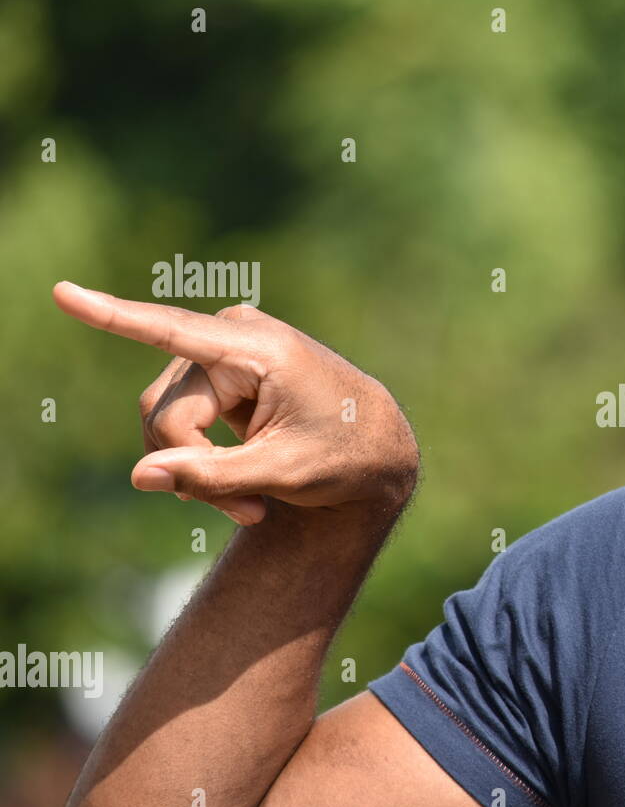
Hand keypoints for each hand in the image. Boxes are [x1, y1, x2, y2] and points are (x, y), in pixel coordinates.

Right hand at [52, 282, 419, 525]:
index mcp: (260, 349)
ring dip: (196, 470)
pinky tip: (242, 486)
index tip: (62, 293)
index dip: (113, 315)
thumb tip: (138, 477)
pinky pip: (179, 422)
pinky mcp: (216, 374)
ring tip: (249, 506)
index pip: (173, 329)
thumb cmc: (344, 456)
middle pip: (166, 411)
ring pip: (165, 420)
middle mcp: (235, 336)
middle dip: (193, 468)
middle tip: (245, 513)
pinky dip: (201, 460)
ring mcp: (223, 352)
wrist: (378, 448)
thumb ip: (212, 476)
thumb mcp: (284, 474)